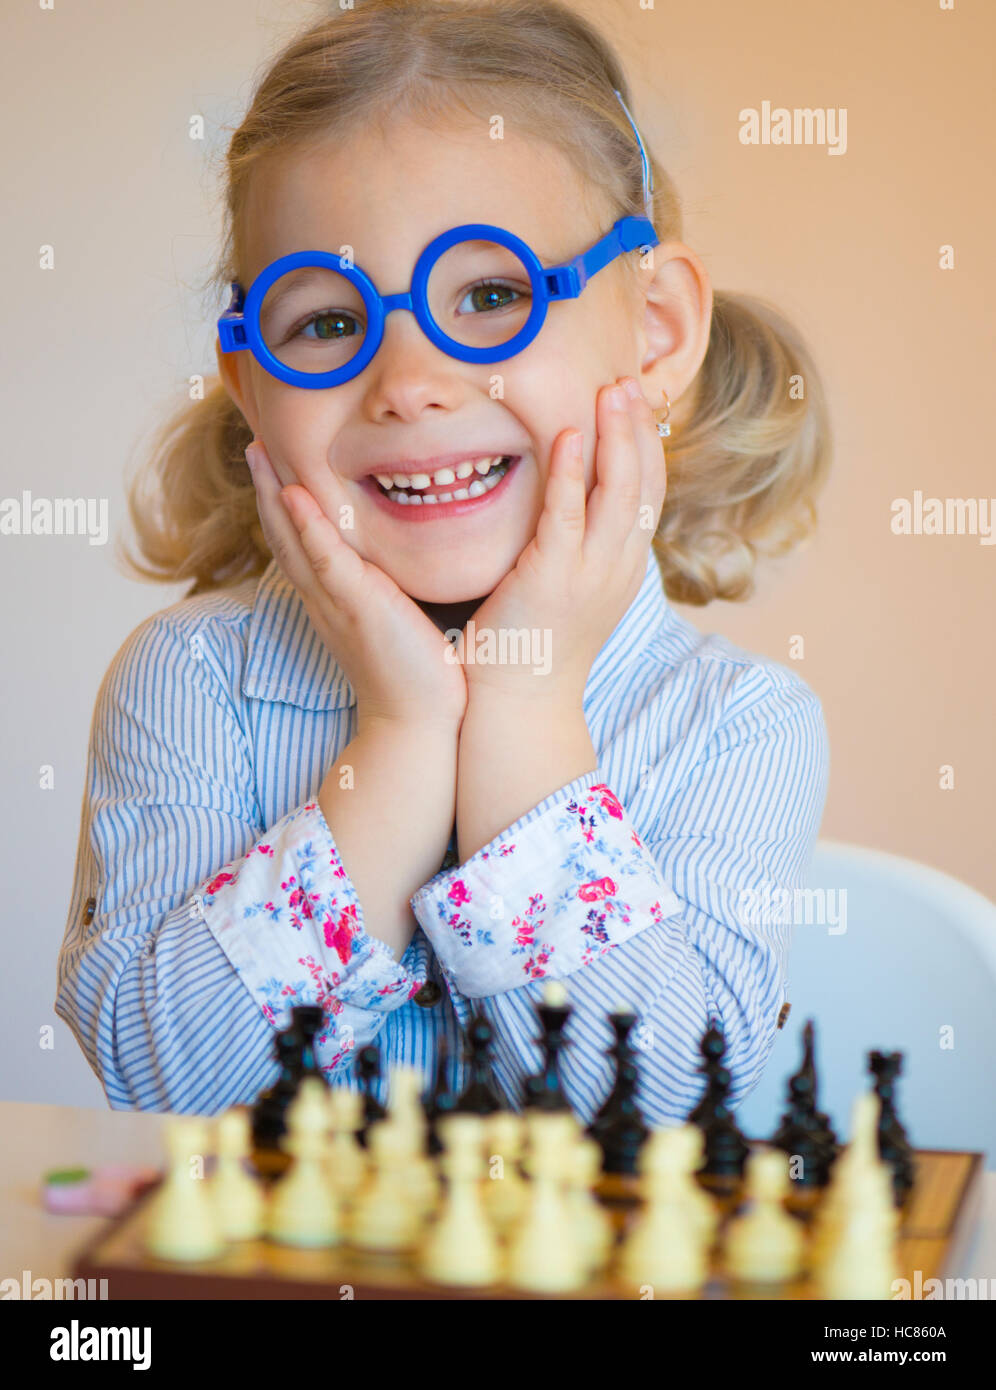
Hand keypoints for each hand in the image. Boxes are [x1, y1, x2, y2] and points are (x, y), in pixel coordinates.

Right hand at [246, 440, 467, 729]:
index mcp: (335, 600)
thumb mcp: (402, 622)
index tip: (278, 464)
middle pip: (283, 534)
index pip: (302, 543)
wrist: (418, 723)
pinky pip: (323, 559)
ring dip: (273, 493)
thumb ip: (396, 592)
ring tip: (259, 450)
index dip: (285, 504)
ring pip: (292, 539)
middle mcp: (324, 599)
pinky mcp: (355, 607)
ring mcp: (335, 602)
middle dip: (267, 488)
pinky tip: (294, 492)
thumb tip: (410, 566)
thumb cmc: (419, 676)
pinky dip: (306, 525)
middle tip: (255, 442)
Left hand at [461, 376, 665, 706]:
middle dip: (639, 428)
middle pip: (644, 484)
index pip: (648, 494)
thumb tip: (571, 511)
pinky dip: (573, 473)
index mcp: (622, 569)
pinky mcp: (552, 578)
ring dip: (617, 436)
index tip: (640, 404)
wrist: (519, 703)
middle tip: (630, 381)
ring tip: (611, 390)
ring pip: (619, 492)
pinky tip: (570, 436)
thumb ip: (577, 549)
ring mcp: (590, 574)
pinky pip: (569, 515)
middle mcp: (617, 568)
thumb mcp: (570, 592)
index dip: (648, 446)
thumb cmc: (532, 647)